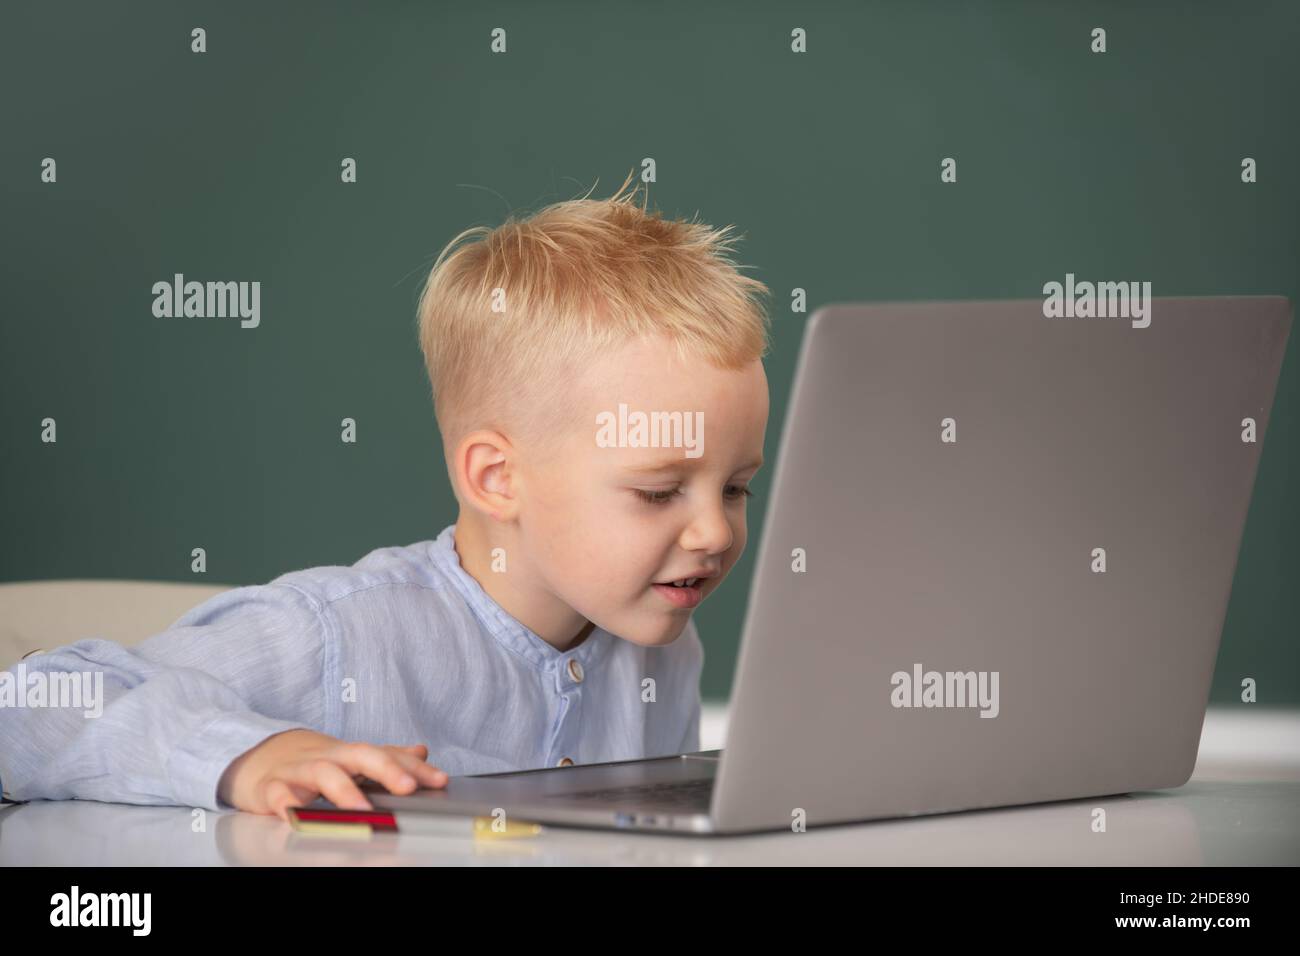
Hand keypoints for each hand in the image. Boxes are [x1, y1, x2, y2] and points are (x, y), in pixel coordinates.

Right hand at [217, 728, 447, 820]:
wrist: (261, 758)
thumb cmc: (315, 763)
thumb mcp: (351, 759)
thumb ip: (385, 756)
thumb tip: (422, 751)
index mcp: (352, 754)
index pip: (388, 754)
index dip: (415, 767)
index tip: (440, 781)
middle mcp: (330, 758)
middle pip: (360, 754)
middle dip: (386, 768)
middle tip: (409, 788)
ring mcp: (300, 771)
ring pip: (323, 772)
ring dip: (344, 790)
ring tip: (363, 811)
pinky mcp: (272, 788)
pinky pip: (279, 794)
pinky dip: (287, 804)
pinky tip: (297, 816)